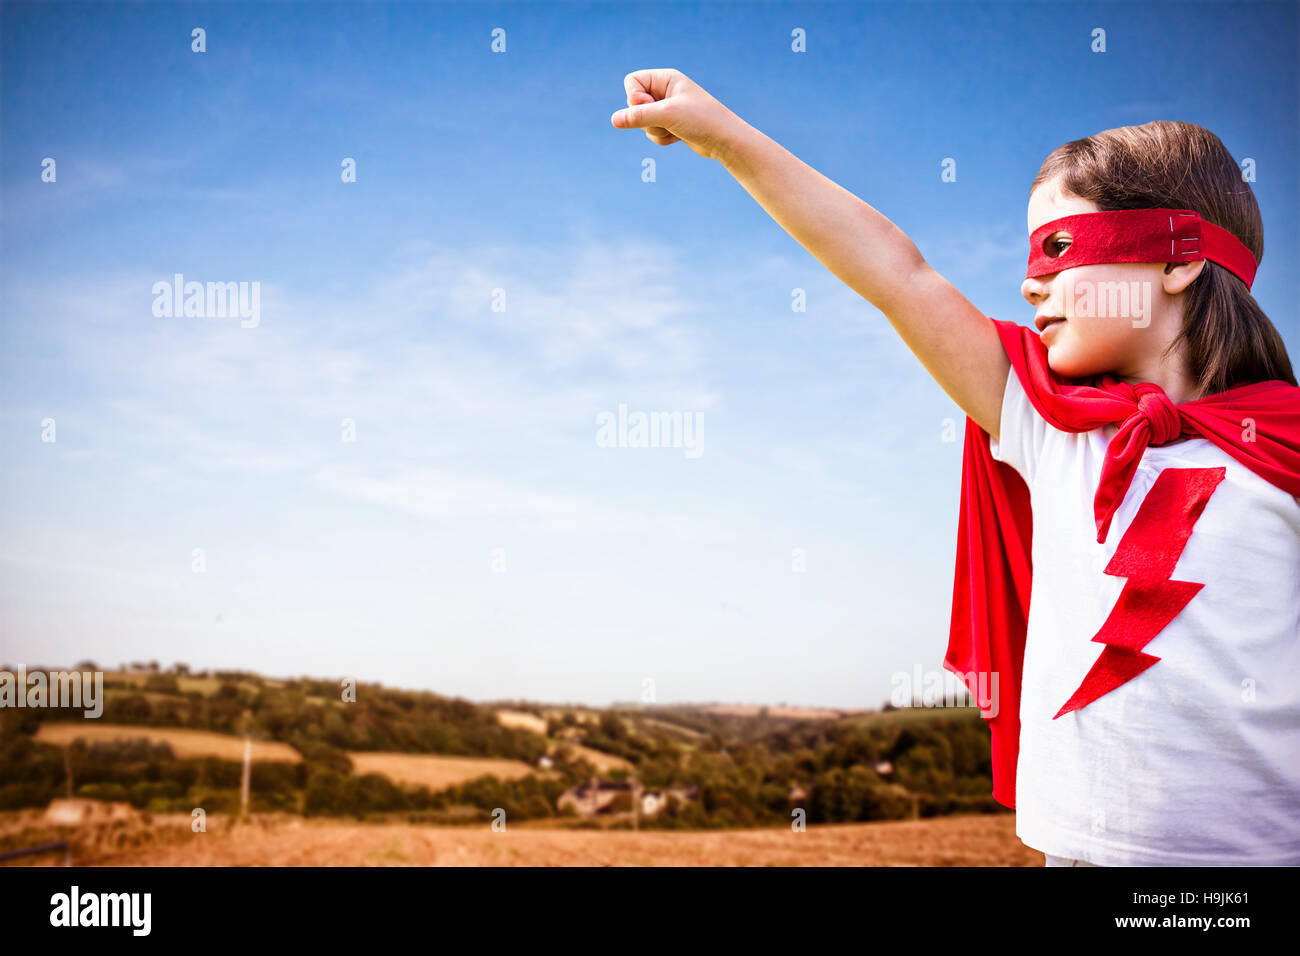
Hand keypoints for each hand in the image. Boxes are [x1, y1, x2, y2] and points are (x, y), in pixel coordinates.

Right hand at [611, 69, 741, 162]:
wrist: (725, 140)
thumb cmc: (701, 120)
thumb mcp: (667, 115)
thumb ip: (639, 116)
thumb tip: (614, 120)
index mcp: (665, 78)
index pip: (632, 81)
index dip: (634, 97)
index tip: (650, 107)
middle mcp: (665, 90)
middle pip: (634, 104)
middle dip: (646, 118)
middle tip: (666, 120)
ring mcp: (667, 108)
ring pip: (643, 122)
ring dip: (655, 131)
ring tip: (675, 130)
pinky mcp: (670, 124)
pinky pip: (652, 132)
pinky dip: (662, 138)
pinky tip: (678, 137)